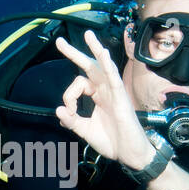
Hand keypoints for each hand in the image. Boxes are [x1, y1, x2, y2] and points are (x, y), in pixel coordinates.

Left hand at [53, 30, 154, 167]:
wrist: (130, 154)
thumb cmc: (113, 142)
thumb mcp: (85, 131)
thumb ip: (71, 121)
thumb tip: (58, 110)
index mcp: (98, 96)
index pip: (78, 85)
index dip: (68, 96)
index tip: (69, 112)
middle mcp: (105, 90)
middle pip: (89, 66)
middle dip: (74, 53)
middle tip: (60, 41)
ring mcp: (114, 92)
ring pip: (103, 66)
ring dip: (95, 49)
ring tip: (88, 34)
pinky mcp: (121, 98)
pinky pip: (114, 78)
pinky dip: (108, 65)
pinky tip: (103, 54)